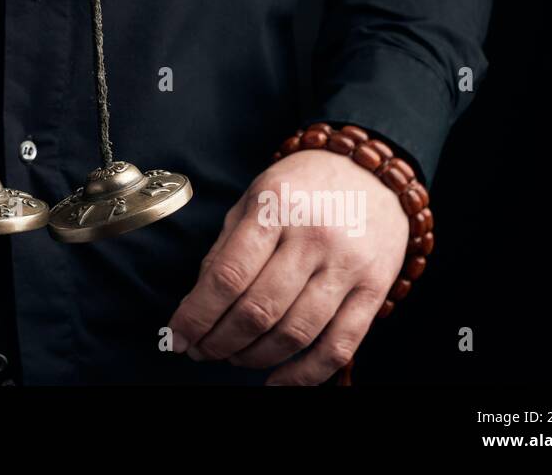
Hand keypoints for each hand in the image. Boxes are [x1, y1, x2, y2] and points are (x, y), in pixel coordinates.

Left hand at [167, 149, 408, 383]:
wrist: (373, 172)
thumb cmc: (302, 186)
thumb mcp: (254, 197)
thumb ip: (226, 245)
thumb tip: (197, 301)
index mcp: (275, 206)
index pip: (228, 275)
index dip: (196, 315)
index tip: (177, 337)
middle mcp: (313, 236)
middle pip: (259, 310)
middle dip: (220, 341)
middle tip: (202, 351)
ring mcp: (348, 265)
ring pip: (295, 333)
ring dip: (255, 358)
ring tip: (233, 357)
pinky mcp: (375, 289)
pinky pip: (340, 346)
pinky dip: (305, 374)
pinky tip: (277, 380)